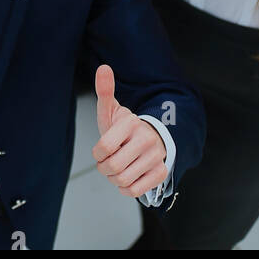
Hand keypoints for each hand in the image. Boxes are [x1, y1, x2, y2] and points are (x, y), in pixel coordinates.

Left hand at [91, 65, 166, 198]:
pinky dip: (126, 188)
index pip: (103, 148)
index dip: (97, 154)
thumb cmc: (124, 128)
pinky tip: (128, 178)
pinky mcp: (161, 172)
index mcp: (131, 122)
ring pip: (122, 180)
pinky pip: (135, 191)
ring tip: (118, 169)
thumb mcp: (112, 110)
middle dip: (104, 168)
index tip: (101, 150)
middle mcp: (146, 138)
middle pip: (112, 167)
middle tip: (108, 162)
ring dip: (114, 179)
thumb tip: (103, 68)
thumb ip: (104, 91)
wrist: (150, 138)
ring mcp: (156, 156)